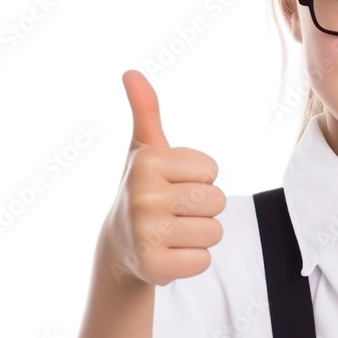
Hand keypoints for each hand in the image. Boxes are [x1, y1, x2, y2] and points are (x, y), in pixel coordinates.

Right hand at [101, 70, 226, 285]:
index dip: (200, 180)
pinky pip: (203, 261)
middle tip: (175, 212)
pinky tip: (170, 254)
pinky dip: (192, 260)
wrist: (120, 244)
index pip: (212, 170)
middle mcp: (143, 196)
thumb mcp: (145, 150)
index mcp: (148, 163)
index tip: (174, 185)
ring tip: (173, 232)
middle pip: (217, 201)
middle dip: (203, 209)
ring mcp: (146, 233)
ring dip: (199, 235)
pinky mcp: (153, 266)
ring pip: (214, 232)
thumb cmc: (144, 189)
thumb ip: (146, 111)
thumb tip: (131, 72)